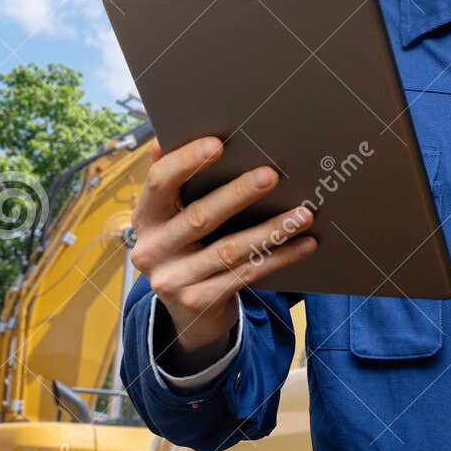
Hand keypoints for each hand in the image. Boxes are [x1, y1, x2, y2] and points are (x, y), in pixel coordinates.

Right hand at [130, 136, 317, 365]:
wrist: (189, 310)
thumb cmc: (189, 246)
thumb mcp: (174, 217)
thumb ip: (174, 182)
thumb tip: (163, 139)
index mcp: (145, 218)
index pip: (159, 183)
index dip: (186, 161)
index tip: (218, 143)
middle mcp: (151, 250)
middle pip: (199, 217)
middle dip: (238, 194)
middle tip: (271, 175)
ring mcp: (172, 280)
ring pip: (229, 250)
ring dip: (271, 230)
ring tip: (303, 214)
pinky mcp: (198, 302)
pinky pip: (246, 275)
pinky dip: (279, 258)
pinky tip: (305, 243)